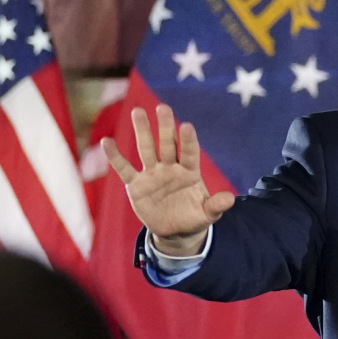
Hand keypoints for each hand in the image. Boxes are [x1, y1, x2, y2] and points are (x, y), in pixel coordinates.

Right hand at [102, 104, 234, 256]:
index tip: (186, 126)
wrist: (175, 231)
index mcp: (189, 172)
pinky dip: (116, 157)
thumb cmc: (193, 218)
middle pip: (167, 144)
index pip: (189, 152)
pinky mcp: (136, 185)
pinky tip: (107, 141)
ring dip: (142, 131)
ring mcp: (152, 174)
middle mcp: (170, 168)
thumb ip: (215, 206)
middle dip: (165, 126)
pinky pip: (124, 169)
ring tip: (137, 111)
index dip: (187, 140)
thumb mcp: (206, 215)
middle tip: (162, 107)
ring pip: (146, 149)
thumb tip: (231, 199)